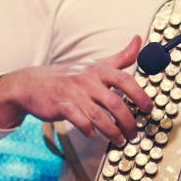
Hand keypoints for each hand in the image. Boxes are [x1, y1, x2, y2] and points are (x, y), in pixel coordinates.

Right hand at [0, 35, 151, 145]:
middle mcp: (87, 80)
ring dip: (113, 132)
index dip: (140, 95)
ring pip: (100, 117)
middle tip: (134, 134)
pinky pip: (80, 121)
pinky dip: (89, 130)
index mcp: (98, 69)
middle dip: (129, 122)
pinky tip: (93, 134)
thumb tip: (139, 40)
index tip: (149, 108)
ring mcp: (74, 93)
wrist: (31, 84)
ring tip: (120, 140)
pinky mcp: (61, 106)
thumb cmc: (68, 76)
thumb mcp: (95, 64)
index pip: (125, 80)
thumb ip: (120, 57)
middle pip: (116, 104)